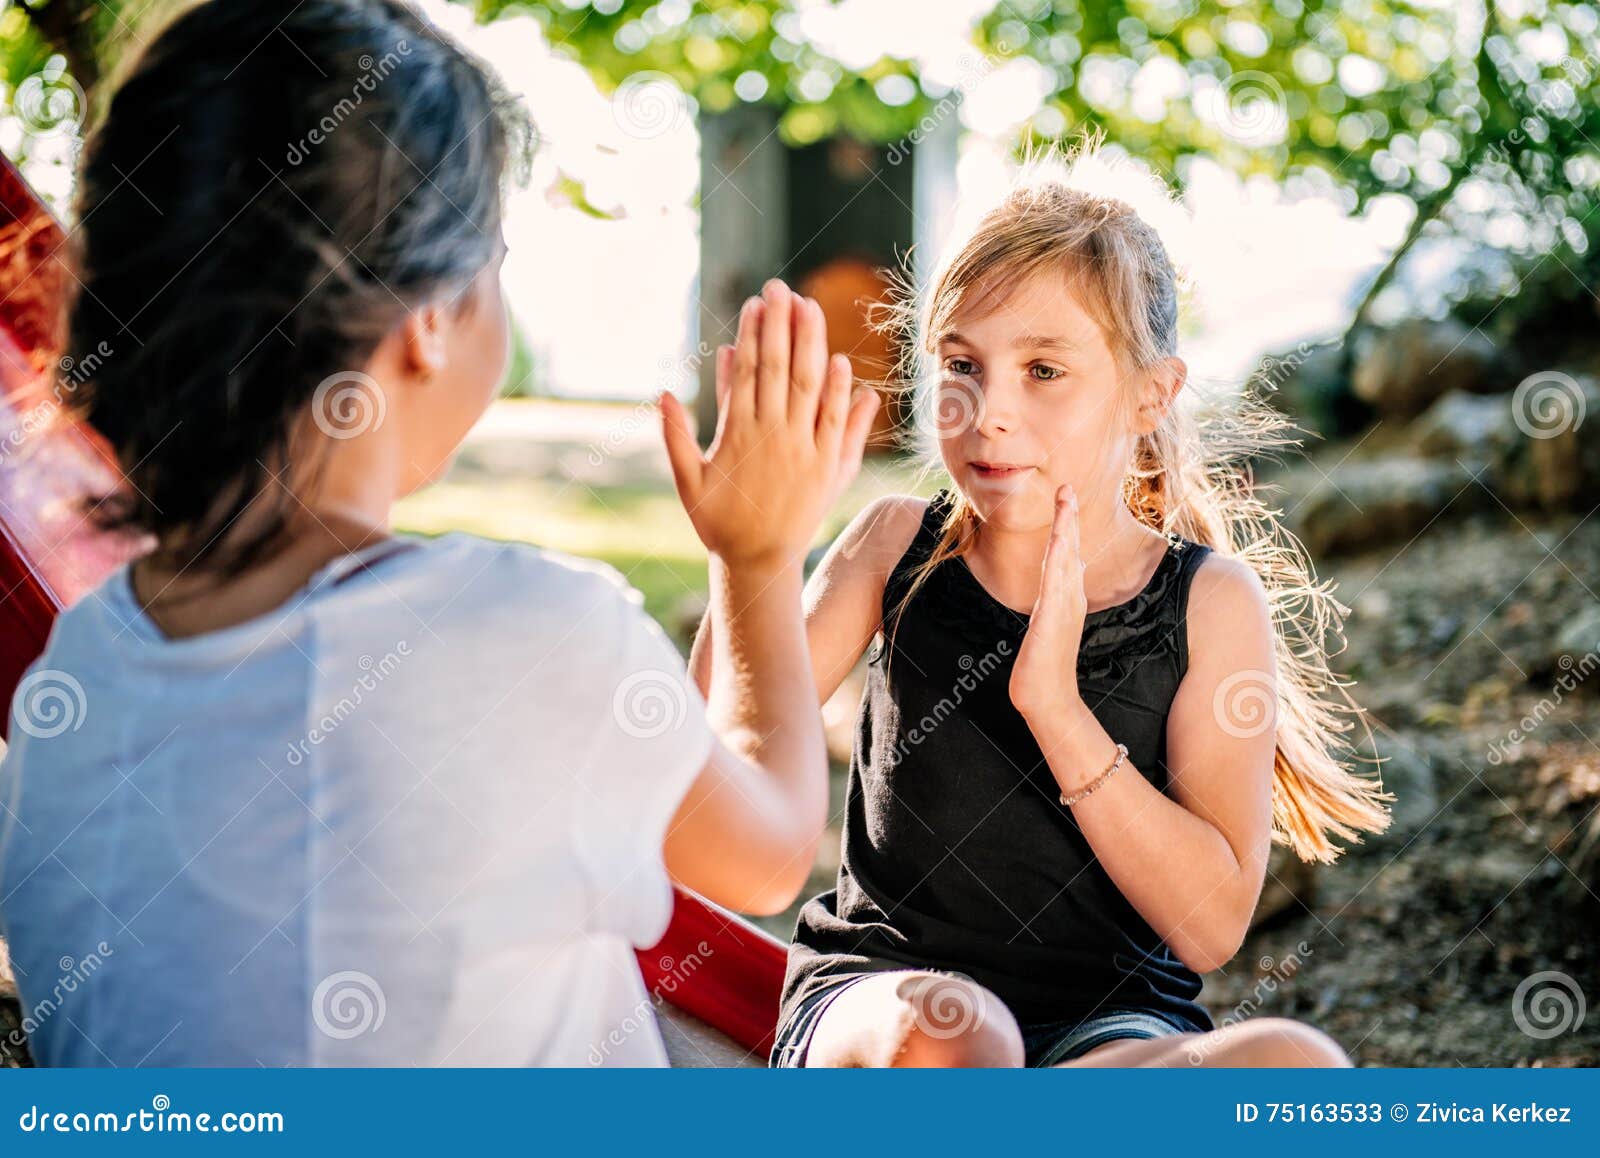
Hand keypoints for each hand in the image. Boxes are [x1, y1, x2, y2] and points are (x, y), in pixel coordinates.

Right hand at [659, 278, 878, 571]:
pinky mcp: (828, 467)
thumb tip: (663, 394)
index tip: (757, 303)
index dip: (754, 335)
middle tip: (783, 288)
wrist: (759, 563)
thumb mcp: (688, 481)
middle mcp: (774, 437)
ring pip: (810, 387)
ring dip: (812, 344)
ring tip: (811, 307)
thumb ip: (675, 437)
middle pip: (780, 369)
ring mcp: (804, 450)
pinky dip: (839, 392)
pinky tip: (839, 361)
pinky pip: (836, 423)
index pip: (749, 373)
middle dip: (782, 325)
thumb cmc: (718, 522)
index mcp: (739, 436)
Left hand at [1009, 484, 1085, 720]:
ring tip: (1066, 499)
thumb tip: (1061, 581)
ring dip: (1066, 527)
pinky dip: (1060, 559)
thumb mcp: (1048, 625)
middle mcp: (1069, 598)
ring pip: (1065, 559)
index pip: (1067, 554)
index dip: (1067, 525)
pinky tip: (1061, 540)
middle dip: (1068, 516)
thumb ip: (1056, 601)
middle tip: (1068, 486)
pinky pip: (1056, 583)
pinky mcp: (1052, 620)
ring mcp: (1063, 607)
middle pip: (1070, 548)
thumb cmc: (1044, 665)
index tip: (1066, 497)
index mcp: (1067, 597)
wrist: (1046, 699)